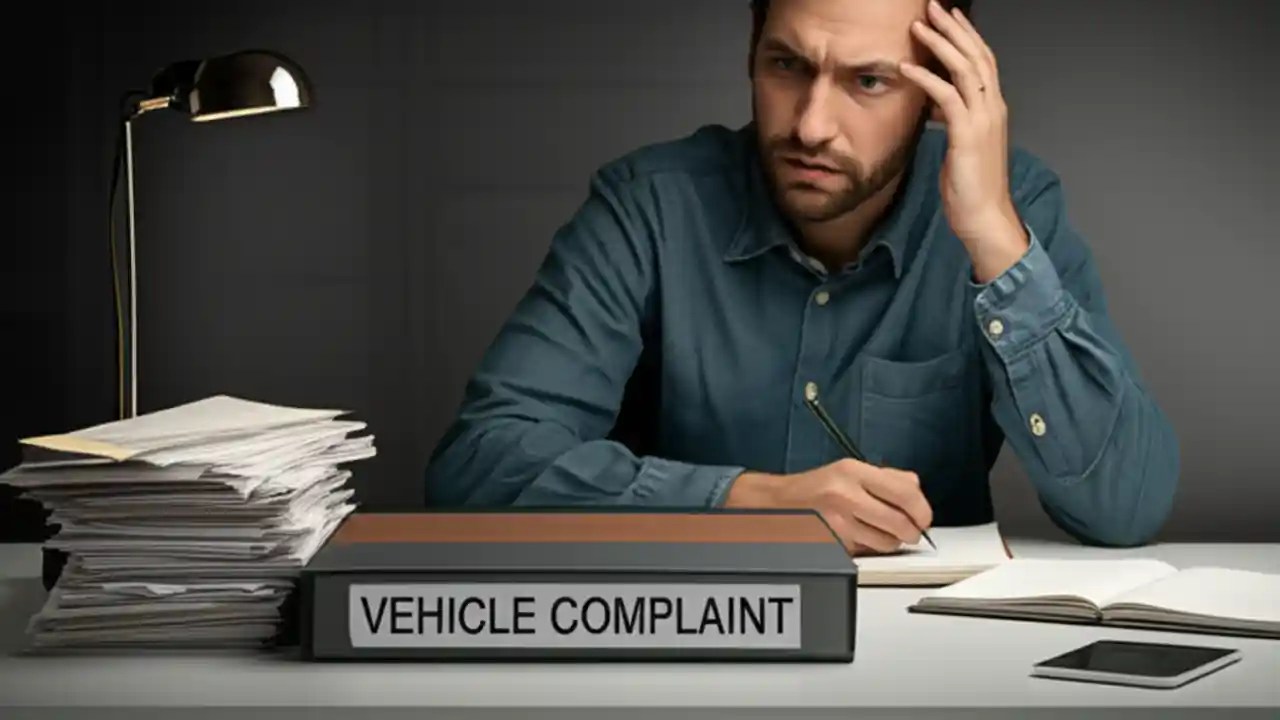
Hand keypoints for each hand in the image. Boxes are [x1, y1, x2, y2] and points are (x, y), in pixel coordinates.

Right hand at [723, 460, 933, 555]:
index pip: (905, 491)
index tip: (923, 517)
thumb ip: (887, 477)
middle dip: (912, 532)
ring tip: (882, 533)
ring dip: (891, 543)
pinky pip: (867, 551)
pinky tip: (862, 537)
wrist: (778, 503)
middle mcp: (845, 495)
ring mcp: (837, 522)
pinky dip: (871, 548)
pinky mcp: (832, 544)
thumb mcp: (850, 470)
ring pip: (886, 543)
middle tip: (911, 531)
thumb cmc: (816, 487)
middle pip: (900, 522)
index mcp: (853, 472)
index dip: (922, 509)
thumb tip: (915, 490)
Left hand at [899, 0, 1028, 282]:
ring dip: (940, 44)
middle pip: (977, 55)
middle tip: (934, 6)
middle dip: (954, 28)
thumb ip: (951, 120)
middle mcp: (992, 108)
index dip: (966, 36)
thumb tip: (934, 104)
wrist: (984, 216)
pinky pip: (946, 98)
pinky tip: (906, 67)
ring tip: (918, 26)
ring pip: (964, 69)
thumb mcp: (959, 145)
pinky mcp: (967, 135)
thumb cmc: (971, 186)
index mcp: (993, 109)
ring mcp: (983, 120)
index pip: (983, 61)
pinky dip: (926, 78)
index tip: (948, 17)